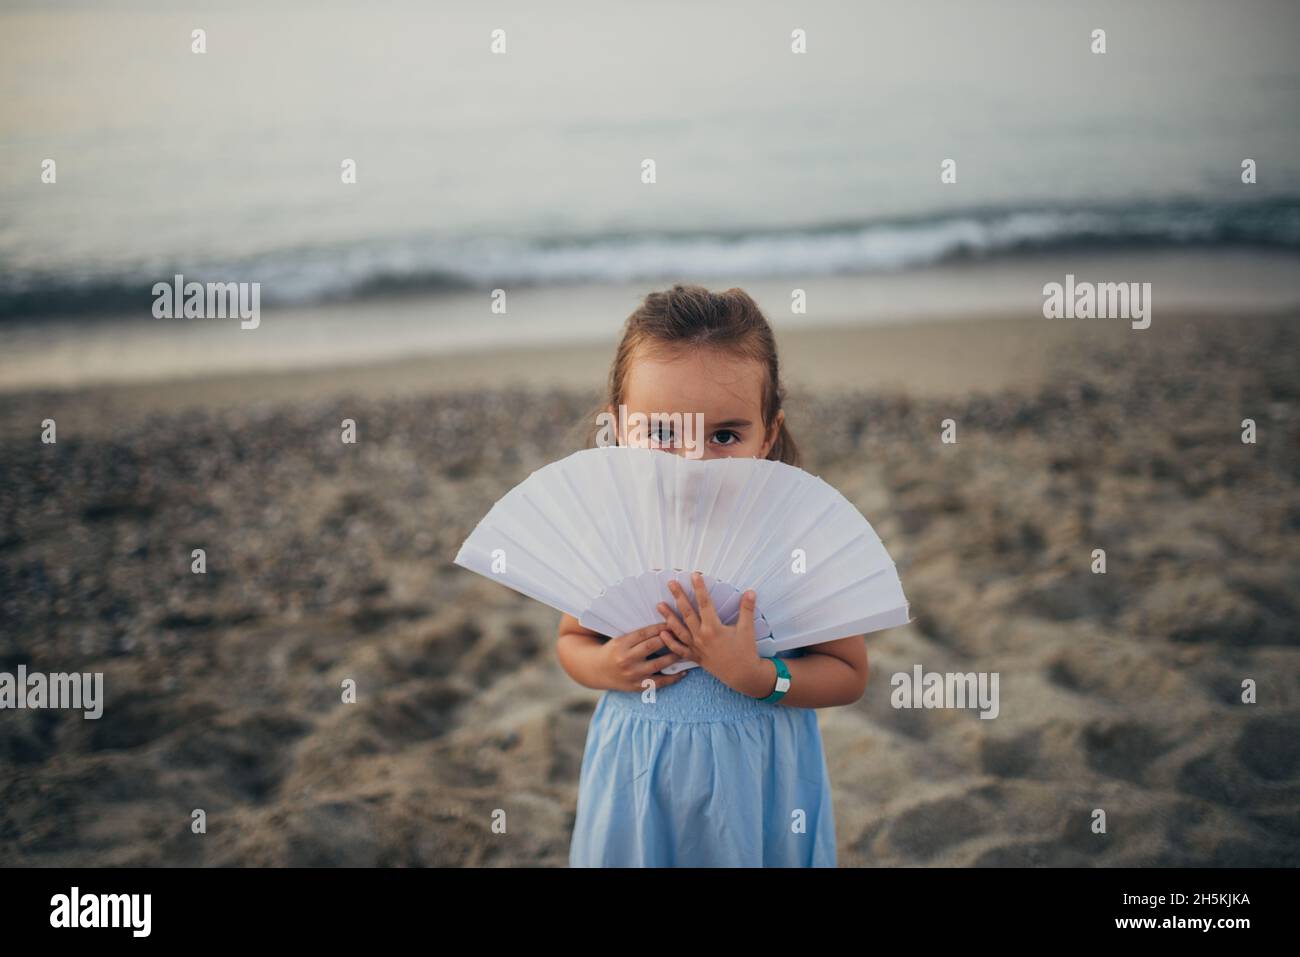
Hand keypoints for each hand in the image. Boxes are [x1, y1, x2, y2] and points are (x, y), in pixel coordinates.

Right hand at [596, 622, 688, 692]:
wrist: (596, 671)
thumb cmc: (612, 650)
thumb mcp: (619, 638)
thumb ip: (636, 633)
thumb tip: (658, 621)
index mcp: (621, 644)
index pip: (644, 633)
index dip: (660, 627)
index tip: (672, 622)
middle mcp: (626, 659)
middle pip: (652, 646)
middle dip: (669, 639)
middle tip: (684, 634)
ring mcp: (632, 674)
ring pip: (658, 664)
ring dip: (674, 657)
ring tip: (686, 650)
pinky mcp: (637, 686)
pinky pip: (659, 682)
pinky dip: (673, 678)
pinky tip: (683, 672)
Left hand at [657, 572, 770, 697]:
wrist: (743, 676)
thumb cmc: (746, 652)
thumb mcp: (748, 629)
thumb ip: (747, 609)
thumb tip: (750, 591)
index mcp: (714, 628)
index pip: (705, 603)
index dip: (699, 588)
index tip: (694, 575)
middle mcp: (702, 636)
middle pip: (687, 613)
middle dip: (679, 596)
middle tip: (670, 583)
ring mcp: (696, 647)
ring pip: (679, 629)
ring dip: (668, 617)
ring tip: (659, 605)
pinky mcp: (695, 657)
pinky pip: (679, 649)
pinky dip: (669, 642)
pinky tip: (661, 633)